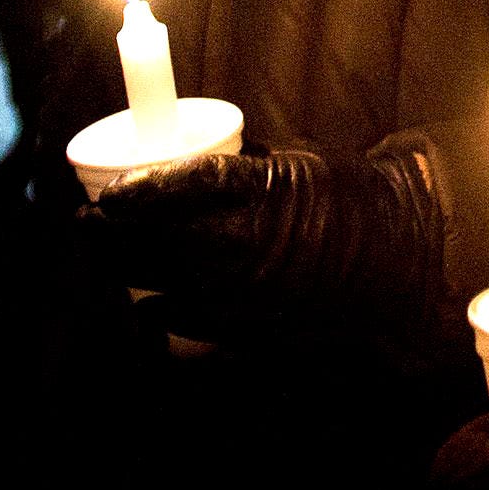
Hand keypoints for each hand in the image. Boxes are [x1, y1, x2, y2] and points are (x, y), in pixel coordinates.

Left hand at [82, 135, 449, 340]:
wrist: (402, 265)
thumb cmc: (356, 202)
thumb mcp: (299, 163)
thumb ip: (242, 168)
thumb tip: (189, 169)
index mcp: (259, 192)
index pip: (177, 186)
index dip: (135, 193)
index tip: (107, 194)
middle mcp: (242, 243)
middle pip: (151, 239)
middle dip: (108, 234)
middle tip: (86, 223)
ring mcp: (241, 291)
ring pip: (156, 282)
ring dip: (122, 270)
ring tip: (104, 258)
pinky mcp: (246, 327)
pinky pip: (181, 321)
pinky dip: (155, 311)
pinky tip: (144, 303)